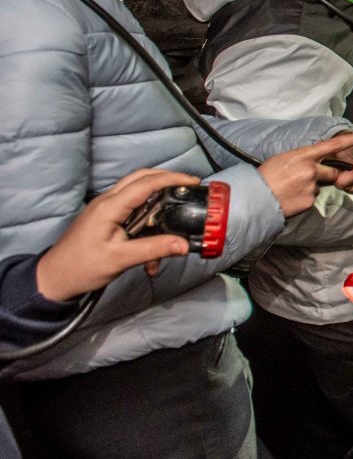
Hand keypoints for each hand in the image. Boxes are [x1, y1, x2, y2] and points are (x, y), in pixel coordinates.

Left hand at [34, 169, 200, 300]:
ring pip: (139, 197)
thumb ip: (154, 249)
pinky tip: (151, 255)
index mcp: (109, 207)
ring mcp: (106, 210)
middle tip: (189, 189)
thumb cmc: (79, 268)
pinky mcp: (107, 220)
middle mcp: (107, 202)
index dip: (172, 179)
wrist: (54, 279)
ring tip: (171, 232)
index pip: (145, 183)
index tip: (193, 182)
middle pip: (142, 179)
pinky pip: (134, 214)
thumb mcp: (120, 260)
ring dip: (158, 211)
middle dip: (167, 181)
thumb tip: (184, 245)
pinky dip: (148, 228)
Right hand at [258, 131, 352, 217]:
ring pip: (321, 186)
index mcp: (303, 155)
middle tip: (303, 177)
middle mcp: (311, 169)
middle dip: (327, 175)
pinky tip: (290, 197)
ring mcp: (312, 186)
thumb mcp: (284, 158)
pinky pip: (313, 198)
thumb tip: (315, 160)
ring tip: (290, 188)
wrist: (253, 198)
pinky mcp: (310, 202)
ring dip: (310, 187)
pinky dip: (304, 198)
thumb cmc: (266, 176)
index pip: (335, 144)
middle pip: (334, 172)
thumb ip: (304, 158)